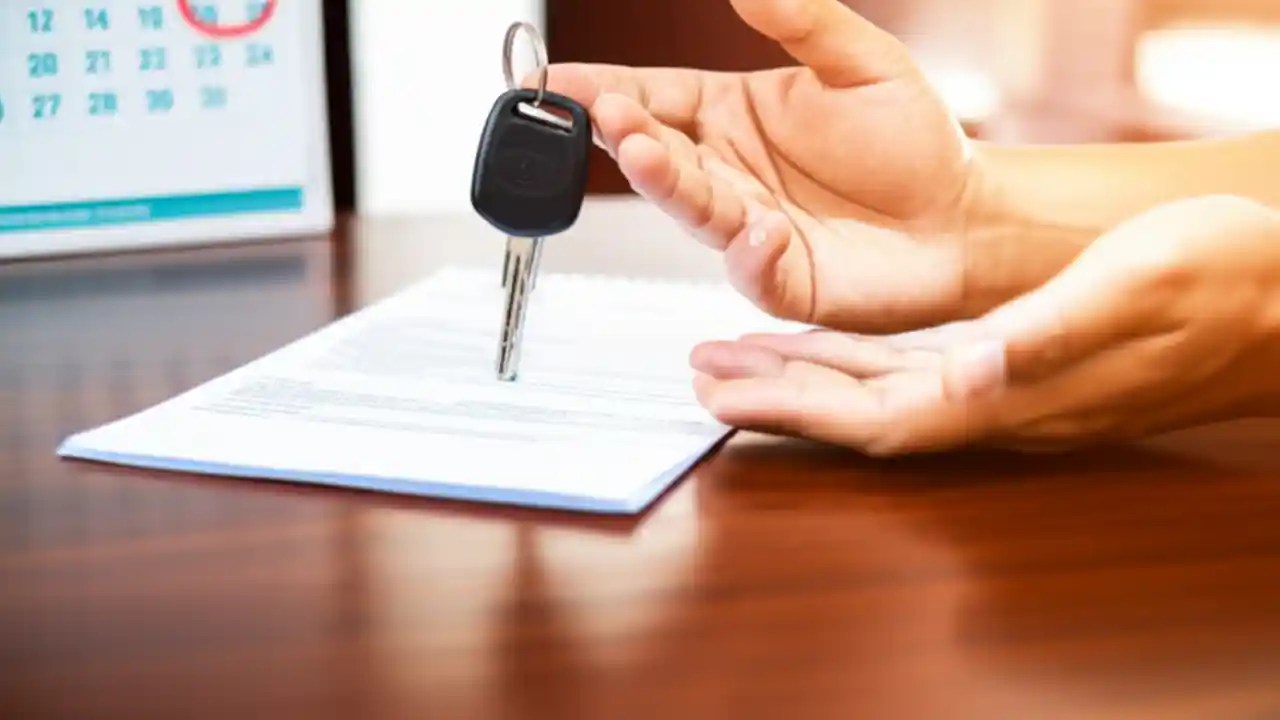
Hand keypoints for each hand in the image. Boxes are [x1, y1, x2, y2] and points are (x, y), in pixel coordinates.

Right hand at [541, 0, 1077, 332]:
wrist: (966, 219)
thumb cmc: (915, 146)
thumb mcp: (863, 62)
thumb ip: (804, 21)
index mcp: (732, 116)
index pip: (654, 96)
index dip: (605, 89)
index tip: (558, 78)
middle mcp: (728, 174)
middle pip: (660, 154)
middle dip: (625, 134)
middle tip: (602, 112)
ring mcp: (748, 228)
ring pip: (692, 207)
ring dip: (664, 182)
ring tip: (641, 150)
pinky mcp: (781, 279)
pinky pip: (753, 267)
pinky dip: (751, 250)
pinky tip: (759, 226)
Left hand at [688, 196, 1279, 455]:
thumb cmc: (1224, 281)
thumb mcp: (1137, 287)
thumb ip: (1049, 336)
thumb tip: (969, 372)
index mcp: (1017, 393)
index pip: (881, 416)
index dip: (796, 410)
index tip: (724, 394)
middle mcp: (1003, 405)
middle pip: (865, 415)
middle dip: (779, 399)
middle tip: (701, 377)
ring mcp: (1013, 392)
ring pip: (885, 397)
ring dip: (809, 383)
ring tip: (737, 363)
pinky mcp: (1023, 367)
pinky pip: (918, 375)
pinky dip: (861, 364)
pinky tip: (832, 350)